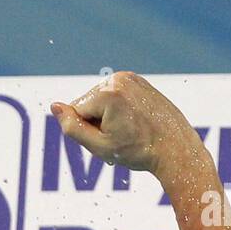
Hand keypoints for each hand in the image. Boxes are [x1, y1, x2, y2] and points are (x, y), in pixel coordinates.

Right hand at [50, 71, 200, 176]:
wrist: (176, 149)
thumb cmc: (138, 151)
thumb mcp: (98, 146)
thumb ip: (71, 127)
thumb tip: (54, 107)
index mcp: (107, 93)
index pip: (75, 113)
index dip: (88, 132)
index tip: (111, 140)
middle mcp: (118, 79)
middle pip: (87, 105)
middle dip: (97, 123)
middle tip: (122, 138)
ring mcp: (130, 78)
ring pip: (100, 102)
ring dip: (108, 118)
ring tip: (130, 131)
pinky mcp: (139, 81)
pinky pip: (115, 98)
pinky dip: (119, 111)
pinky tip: (135, 122)